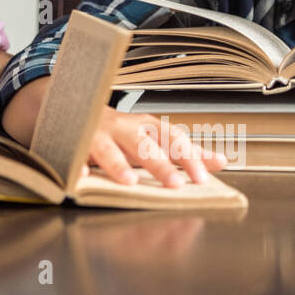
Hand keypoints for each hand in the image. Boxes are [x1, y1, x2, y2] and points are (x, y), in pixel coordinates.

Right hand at [84, 109, 226, 187]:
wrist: (80, 110)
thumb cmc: (122, 132)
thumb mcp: (154, 137)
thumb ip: (184, 152)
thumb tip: (219, 162)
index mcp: (146, 127)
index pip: (172, 139)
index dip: (187, 157)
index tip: (202, 177)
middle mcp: (123, 129)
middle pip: (143, 145)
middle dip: (159, 164)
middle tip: (175, 184)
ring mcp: (97, 135)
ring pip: (108, 149)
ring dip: (119, 165)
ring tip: (130, 182)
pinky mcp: (74, 144)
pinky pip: (74, 155)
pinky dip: (78, 164)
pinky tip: (83, 175)